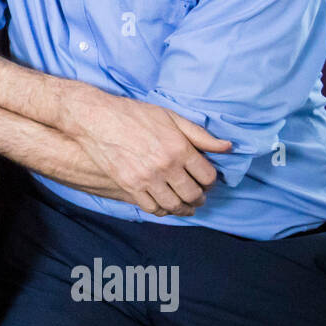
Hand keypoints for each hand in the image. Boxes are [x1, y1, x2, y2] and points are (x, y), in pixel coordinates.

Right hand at [62, 88, 231, 217]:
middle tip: (198, 196)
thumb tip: (227, 147)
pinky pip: (152, 208)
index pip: (207, 176)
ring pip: (174, 205)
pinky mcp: (129, 186)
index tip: (207, 181)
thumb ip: (199, 135)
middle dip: (200, 197)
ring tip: (185, 205)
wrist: (97, 119)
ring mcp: (146, 179)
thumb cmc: (134, 114)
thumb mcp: (171, 117)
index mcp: (179, 148)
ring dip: (183, 208)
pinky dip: (162, 210)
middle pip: (193, 194)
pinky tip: (165, 205)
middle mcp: (166, 166)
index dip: (211, 181)